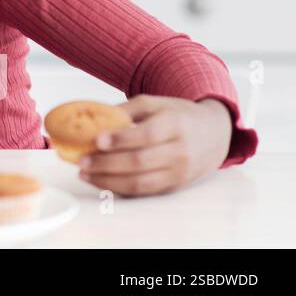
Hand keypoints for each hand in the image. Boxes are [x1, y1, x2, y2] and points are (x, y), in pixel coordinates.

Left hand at [77, 95, 233, 196]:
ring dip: (108, 181)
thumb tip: (94, 118)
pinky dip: (119, 189)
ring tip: (84, 174)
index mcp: (175, 124)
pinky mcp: (175, 187)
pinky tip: (100, 181)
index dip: (120, 140)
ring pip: (141, 183)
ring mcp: (179, 172)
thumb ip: (126, 109)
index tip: (96, 140)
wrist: (214, 134)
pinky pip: (145, 192)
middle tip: (81, 160)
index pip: (146, 135)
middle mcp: (180, 151)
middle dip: (106, 164)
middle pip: (140, 162)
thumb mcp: (155, 103)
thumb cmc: (178, 115)